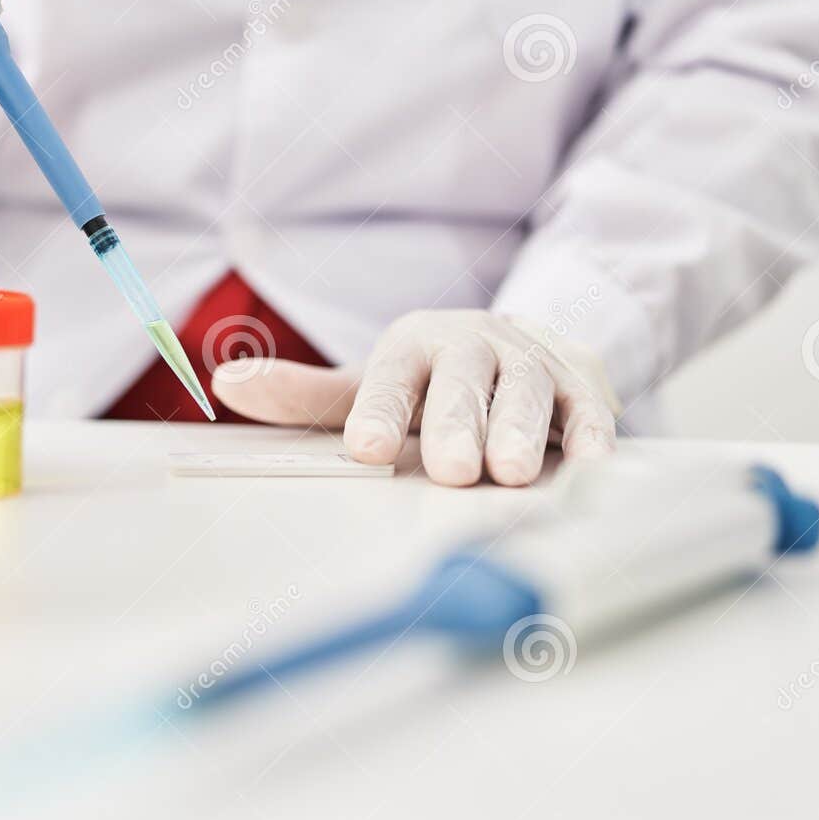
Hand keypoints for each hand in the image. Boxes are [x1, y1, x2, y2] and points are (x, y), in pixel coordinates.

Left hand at [211, 311, 618, 486]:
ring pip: (529, 391)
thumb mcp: (368, 385)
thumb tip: (225, 382)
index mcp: (412, 345)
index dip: (379, 410)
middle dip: (458, 423)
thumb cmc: (428, 384)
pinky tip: (590, 463)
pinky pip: (589, 410)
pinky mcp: (582, 386)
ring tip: (513, 474)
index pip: (390, 375)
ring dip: (523, 431)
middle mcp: (473, 345)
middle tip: (450, 470)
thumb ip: (305, 395)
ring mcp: (531, 363)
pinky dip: (593, 434)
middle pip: (464, 380)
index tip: (367, 450)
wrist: (519, 348)